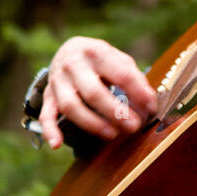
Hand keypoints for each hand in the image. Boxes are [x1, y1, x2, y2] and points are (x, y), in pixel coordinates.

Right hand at [39, 37, 158, 149]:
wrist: (69, 50)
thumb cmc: (100, 59)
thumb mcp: (118, 58)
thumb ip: (133, 76)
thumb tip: (148, 101)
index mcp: (97, 52)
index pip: (120, 74)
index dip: (138, 93)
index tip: (151, 108)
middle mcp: (74, 65)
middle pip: (94, 92)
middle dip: (115, 112)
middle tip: (133, 126)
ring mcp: (58, 81)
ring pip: (71, 105)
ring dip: (92, 123)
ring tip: (112, 135)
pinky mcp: (48, 95)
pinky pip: (45, 115)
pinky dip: (50, 130)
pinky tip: (57, 145)